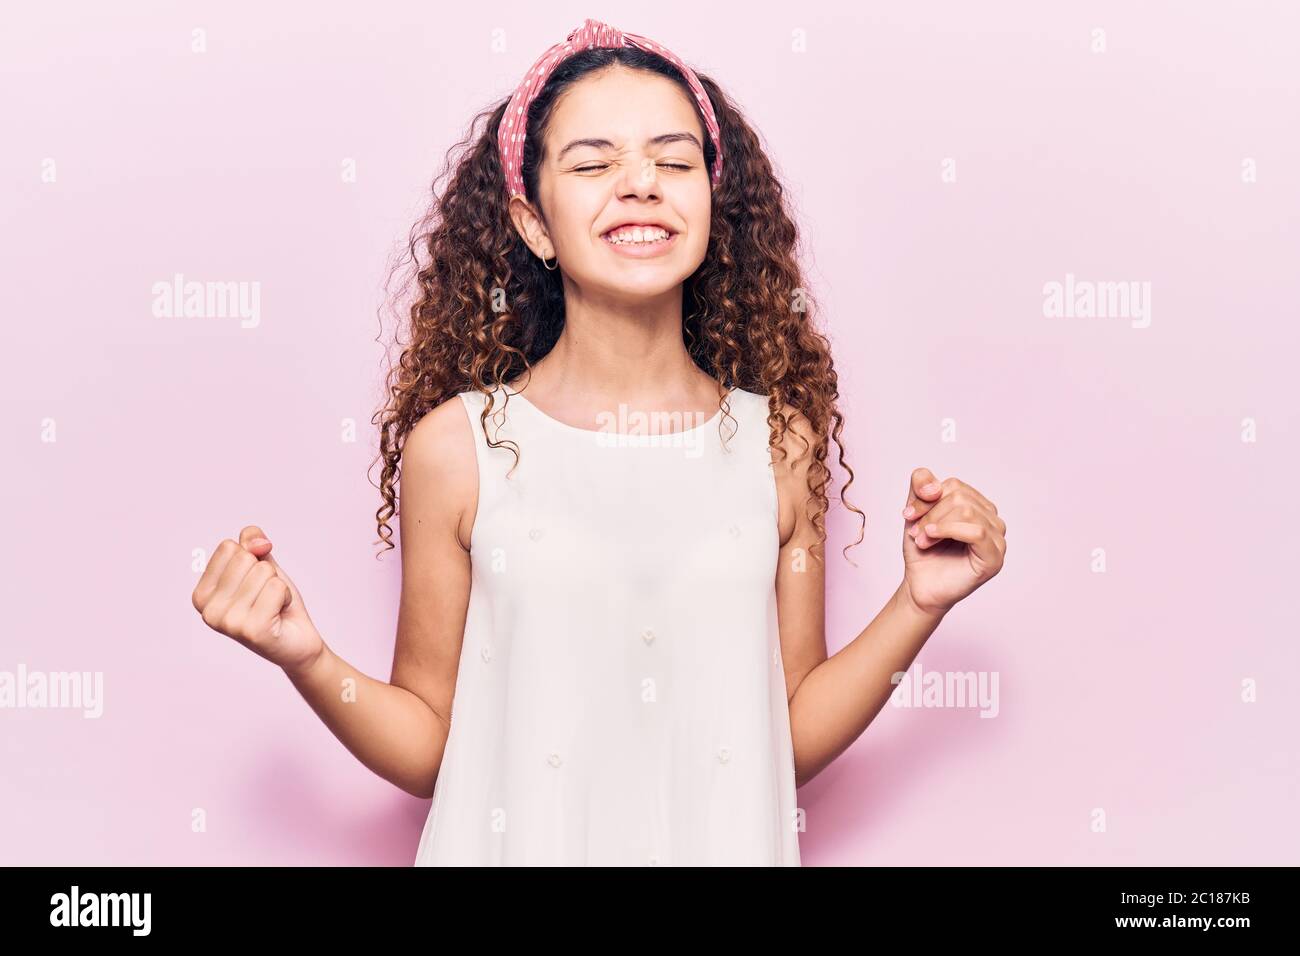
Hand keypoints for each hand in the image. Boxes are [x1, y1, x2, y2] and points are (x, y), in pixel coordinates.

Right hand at [191, 525, 324, 676]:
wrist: (297, 640)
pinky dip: (285, 597)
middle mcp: (208, 611)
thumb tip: (258, 542)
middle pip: (245, 558)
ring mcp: (228, 623)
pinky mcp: (252, 630)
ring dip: (277, 586)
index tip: (254, 584)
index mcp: (202, 594)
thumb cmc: (275, 602)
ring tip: (272, 607)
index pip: (228, 547)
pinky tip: (279, 615)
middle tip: (266, 598)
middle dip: (266, 573)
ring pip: (263, 572)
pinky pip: (277, 587)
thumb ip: (252, 543)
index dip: (251, 559)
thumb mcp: (262, 565)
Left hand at [899, 468, 1005, 617]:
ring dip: (936, 524)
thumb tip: (933, 483)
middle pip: (960, 497)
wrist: (920, 586)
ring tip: (922, 539)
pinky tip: (931, 537)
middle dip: (930, 513)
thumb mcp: (916, 513)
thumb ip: (920, 488)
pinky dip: (949, 530)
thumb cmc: (923, 552)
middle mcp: (992, 521)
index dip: (927, 496)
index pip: (955, 486)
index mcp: (978, 507)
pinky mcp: (994, 558)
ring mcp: (997, 540)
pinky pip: (977, 532)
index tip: (908, 514)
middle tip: (915, 532)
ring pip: (968, 511)